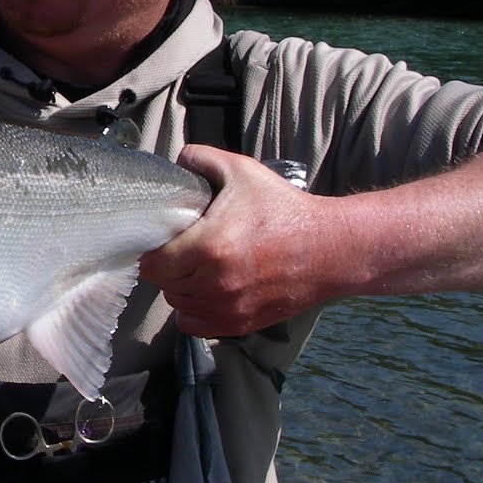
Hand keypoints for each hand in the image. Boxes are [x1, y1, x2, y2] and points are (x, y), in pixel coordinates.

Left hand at [138, 146, 335, 336]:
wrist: (330, 248)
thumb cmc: (284, 208)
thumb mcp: (242, 171)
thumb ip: (201, 158)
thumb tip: (177, 160)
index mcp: (209, 246)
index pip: (152, 261)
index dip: (152, 248)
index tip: (163, 237)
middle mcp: (215, 283)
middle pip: (162, 282)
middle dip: (166, 264)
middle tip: (181, 248)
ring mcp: (228, 308)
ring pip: (177, 303)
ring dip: (179, 286)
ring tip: (196, 266)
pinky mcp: (240, 324)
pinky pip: (194, 324)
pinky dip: (193, 310)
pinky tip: (205, 290)